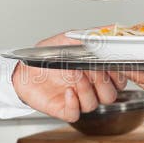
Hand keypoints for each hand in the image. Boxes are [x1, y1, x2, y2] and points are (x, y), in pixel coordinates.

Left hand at [12, 33, 126, 122]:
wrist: (25, 68)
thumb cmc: (48, 56)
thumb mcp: (69, 39)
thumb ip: (91, 36)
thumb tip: (109, 28)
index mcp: (96, 74)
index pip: (118, 80)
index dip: (118, 75)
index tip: (112, 64)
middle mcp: (89, 88)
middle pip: (110, 95)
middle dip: (103, 81)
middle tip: (92, 68)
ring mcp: (78, 100)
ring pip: (94, 104)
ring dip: (86, 88)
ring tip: (74, 74)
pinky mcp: (64, 109)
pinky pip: (75, 114)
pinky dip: (73, 103)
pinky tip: (68, 91)